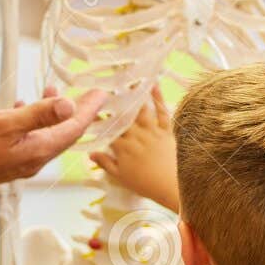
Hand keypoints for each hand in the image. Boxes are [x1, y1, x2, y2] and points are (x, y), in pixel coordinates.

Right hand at [0, 88, 106, 189]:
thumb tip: (69, 106)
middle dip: (77, 112)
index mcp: (38, 151)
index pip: (74, 129)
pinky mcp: (9, 160)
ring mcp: (22, 162)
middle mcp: (35, 160)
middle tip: (88, 93)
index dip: (89, 110)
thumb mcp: (5, 123)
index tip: (102, 94)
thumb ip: (38, 114)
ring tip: (51, 90)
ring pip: (47, 135)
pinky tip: (21, 106)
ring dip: (53, 114)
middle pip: (65, 134)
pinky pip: (30, 138)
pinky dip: (33, 121)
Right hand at [88, 84, 179, 211]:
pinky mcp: (167, 130)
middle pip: (122, 115)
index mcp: (123, 147)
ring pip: (140, 109)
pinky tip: (153, 84)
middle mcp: (136, 135)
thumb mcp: (122, 177)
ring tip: (127, 78)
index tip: (91, 104)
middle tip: (107, 83)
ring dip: (133, 94)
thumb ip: (106, 163)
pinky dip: (158, 97)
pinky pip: (162, 111)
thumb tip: (90, 153)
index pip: (107, 129)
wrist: (174, 187)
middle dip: (114, 100)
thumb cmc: (147, 184)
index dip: (99, 117)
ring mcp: (153, 131)